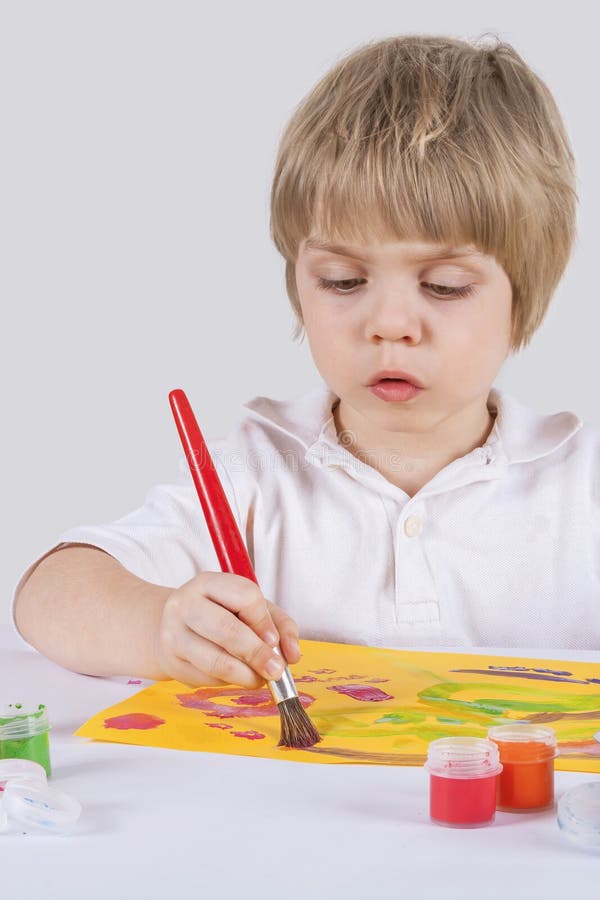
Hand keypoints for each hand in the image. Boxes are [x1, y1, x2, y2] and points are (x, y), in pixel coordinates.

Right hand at [155, 571, 300, 687]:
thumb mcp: (251, 608)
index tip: (274, 640)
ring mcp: (174, 635)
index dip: (264, 621)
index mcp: (207, 583)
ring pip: (216, 661)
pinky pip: (207, 679)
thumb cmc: (220, 614)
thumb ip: (279, 624)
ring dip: (246, 675)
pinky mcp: (172, 663)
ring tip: (260, 678)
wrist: (172, 627)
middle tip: (276, 670)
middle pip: (226, 629)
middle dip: (257, 653)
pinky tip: (236, 676)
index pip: (244, 596)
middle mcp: (185, 605)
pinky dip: (229, 682)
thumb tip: (292, 654)